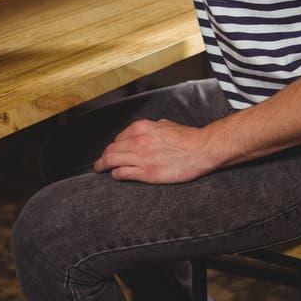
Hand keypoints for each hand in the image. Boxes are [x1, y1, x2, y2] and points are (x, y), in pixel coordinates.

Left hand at [94, 119, 214, 183]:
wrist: (200, 149)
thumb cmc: (186, 137)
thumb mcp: (165, 125)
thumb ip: (151, 128)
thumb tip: (146, 132)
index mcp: (141, 127)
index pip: (118, 138)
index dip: (114, 146)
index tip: (113, 151)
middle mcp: (137, 140)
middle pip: (111, 149)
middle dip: (104, 157)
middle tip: (100, 163)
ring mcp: (140, 157)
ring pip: (111, 161)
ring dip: (103, 166)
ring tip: (100, 169)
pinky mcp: (146, 173)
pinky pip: (122, 173)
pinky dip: (116, 174)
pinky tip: (115, 175)